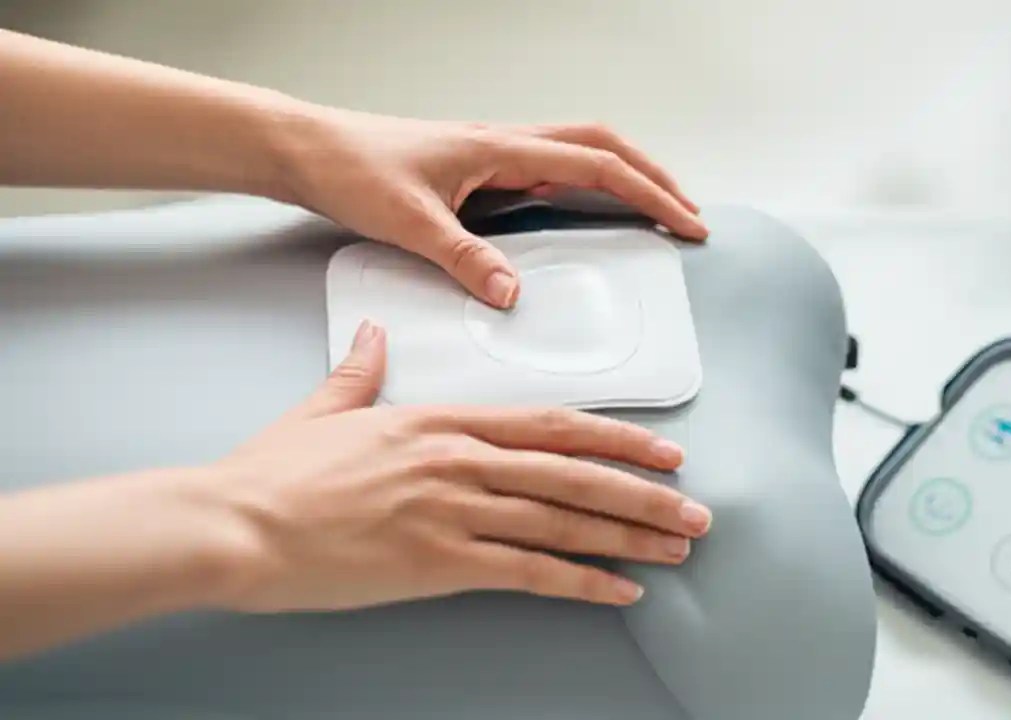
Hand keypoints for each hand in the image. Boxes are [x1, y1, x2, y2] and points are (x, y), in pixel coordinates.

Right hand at [209, 321, 711, 612]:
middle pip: (574, 472)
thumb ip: (360, 372)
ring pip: (564, 520)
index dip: (616, 437)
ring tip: (677, 548)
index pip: (551, 423)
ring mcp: (453, 509)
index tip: (661, 449)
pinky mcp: (439, 561)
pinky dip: (583, 582)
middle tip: (695, 508)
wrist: (235, 523)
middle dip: (643, 492)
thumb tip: (370, 337)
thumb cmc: (275, 473)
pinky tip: (621, 592)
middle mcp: (460, 458)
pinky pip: (530, 571)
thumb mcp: (324, 409)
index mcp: (441, 421)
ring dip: (629, 537)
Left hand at [276, 107, 707, 307]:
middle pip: (602, 146)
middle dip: (653, 176)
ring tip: (654, 208)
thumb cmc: (350, 169)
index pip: (597, 165)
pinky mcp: (479, 169)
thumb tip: (511, 292)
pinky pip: (549, 170)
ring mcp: (494, 153)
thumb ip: (463, 257)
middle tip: (688, 211)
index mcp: (499, 148)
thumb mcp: (407, 221)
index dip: (649, 193)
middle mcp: (504, 143)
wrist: (307, 149)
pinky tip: (585, 212)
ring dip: (623, 176)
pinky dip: (584, 186)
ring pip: (579, 152)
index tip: (686, 221)